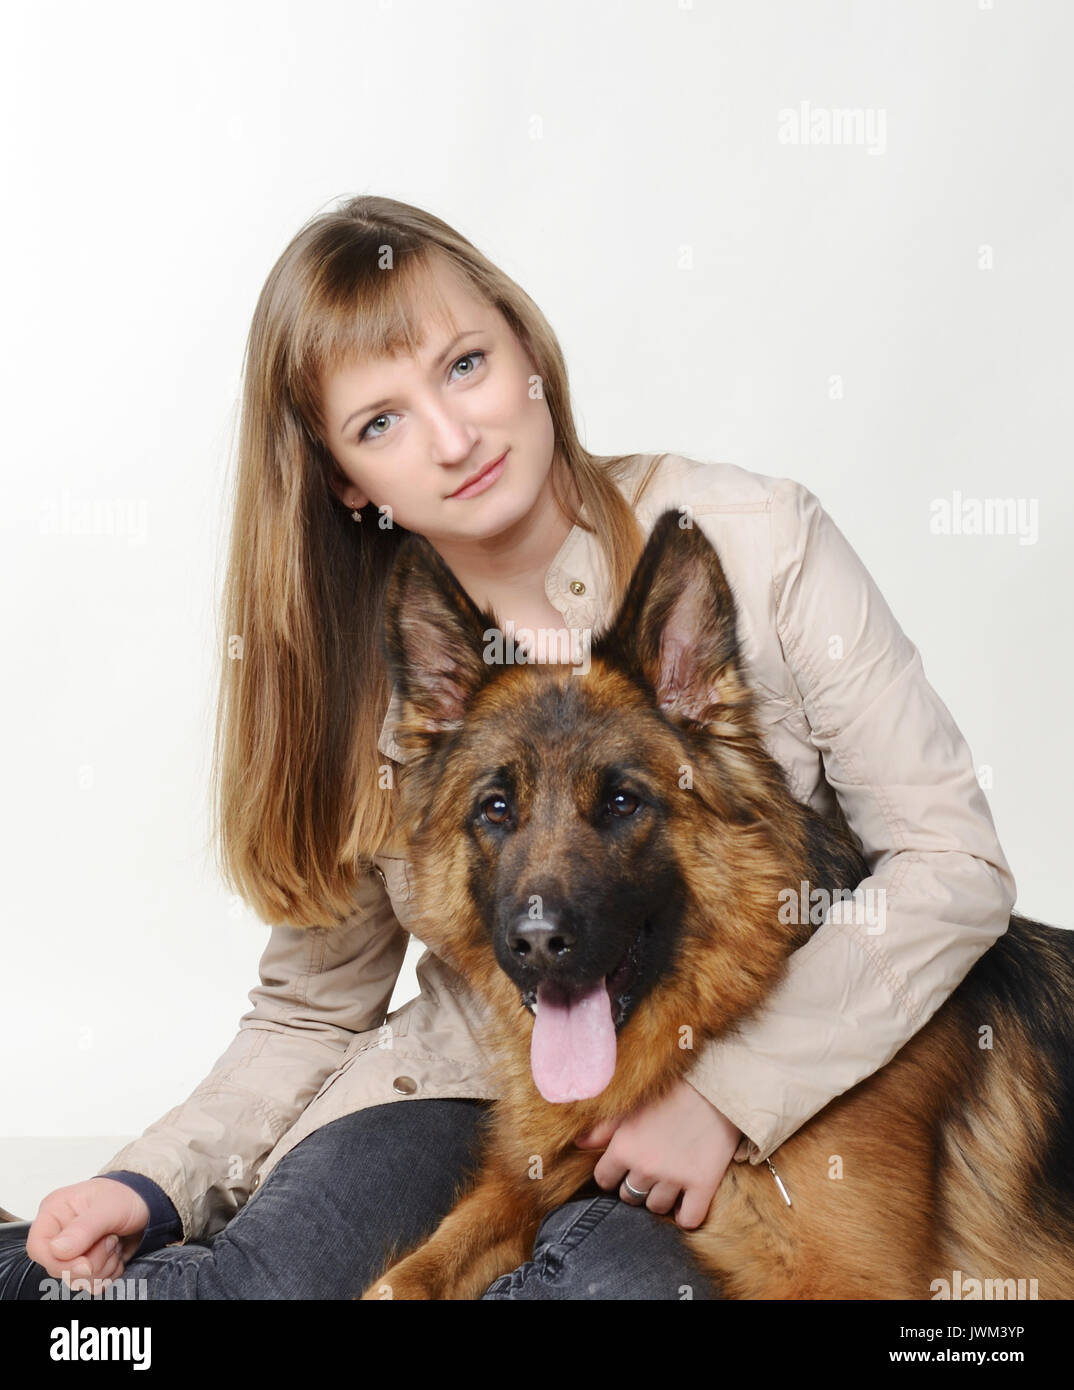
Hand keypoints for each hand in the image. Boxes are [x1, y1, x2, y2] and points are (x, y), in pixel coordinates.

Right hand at [25, 1178, 150, 1293]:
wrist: (147, 1204)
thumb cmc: (126, 1196)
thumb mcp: (109, 1207)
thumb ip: (84, 1229)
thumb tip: (57, 1250)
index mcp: (54, 1211)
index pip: (39, 1247)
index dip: (60, 1262)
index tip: (86, 1264)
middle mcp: (59, 1233)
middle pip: (59, 1268)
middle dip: (92, 1261)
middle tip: (112, 1239)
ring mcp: (72, 1251)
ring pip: (77, 1280)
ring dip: (104, 1266)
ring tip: (116, 1243)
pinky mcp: (86, 1264)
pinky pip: (92, 1284)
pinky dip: (110, 1273)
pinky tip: (117, 1254)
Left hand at [575, 1078, 741, 1228]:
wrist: (715, 1084)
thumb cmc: (670, 1090)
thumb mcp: (631, 1104)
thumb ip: (603, 1128)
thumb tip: (579, 1143)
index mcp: (623, 1147)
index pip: (604, 1180)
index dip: (612, 1174)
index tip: (625, 1166)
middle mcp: (646, 1167)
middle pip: (629, 1197)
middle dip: (636, 1185)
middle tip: (650, 1169)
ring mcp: (674, 1178)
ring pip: (656, 1207)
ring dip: (660, 1198)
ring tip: (669, 1179)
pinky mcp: (703, 1184)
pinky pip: (688, 1219)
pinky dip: (686, 1214)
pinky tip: (687, 1200)